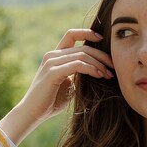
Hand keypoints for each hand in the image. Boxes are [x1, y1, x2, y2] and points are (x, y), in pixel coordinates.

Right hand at [0, 28, 113, 144]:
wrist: (33, 113)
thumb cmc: (51, 102)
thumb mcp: (68, 84)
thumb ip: (77, 74)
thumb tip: (96, 71)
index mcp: (55, 56)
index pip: (72, 35)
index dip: (87, 33)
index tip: (101, 39)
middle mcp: (52, 55)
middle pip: (83, 47)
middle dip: (101, 56)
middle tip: (113, 66)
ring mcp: (51, 62)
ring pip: (82, 55)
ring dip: (99, 64)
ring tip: (109, 74)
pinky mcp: (53, 72)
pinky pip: (77, 65)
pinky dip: (91, 69)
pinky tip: (99, 75)